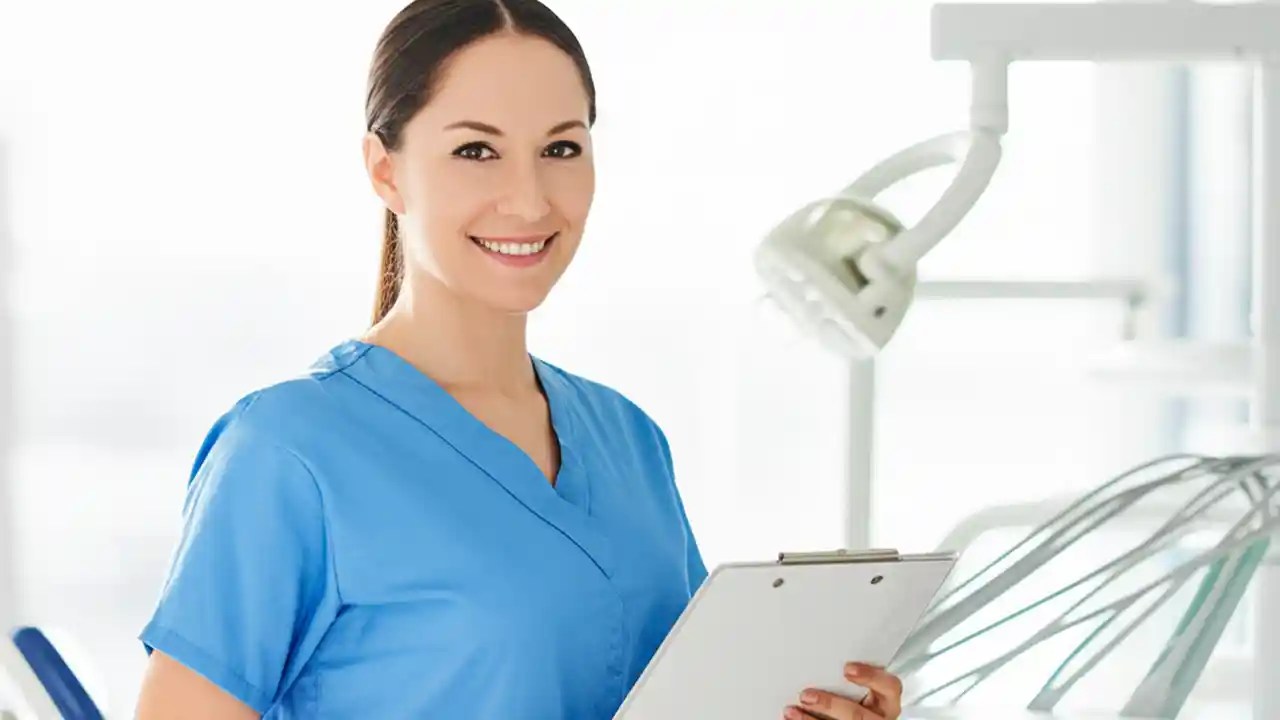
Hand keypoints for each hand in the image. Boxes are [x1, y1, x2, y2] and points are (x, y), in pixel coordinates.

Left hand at [783, 662, 902, 719]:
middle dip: (830, 705)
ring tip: (791, 710)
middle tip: (806, 695)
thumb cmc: (855, 695)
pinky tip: (792, 719)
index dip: (870, 677)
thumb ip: (847, 675)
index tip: (847, 668)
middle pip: (858, 715)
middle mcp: (880, 719)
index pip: (889, 686)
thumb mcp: (859, 685)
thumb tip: (817, 652)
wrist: (852, 715)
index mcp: (887, 701)